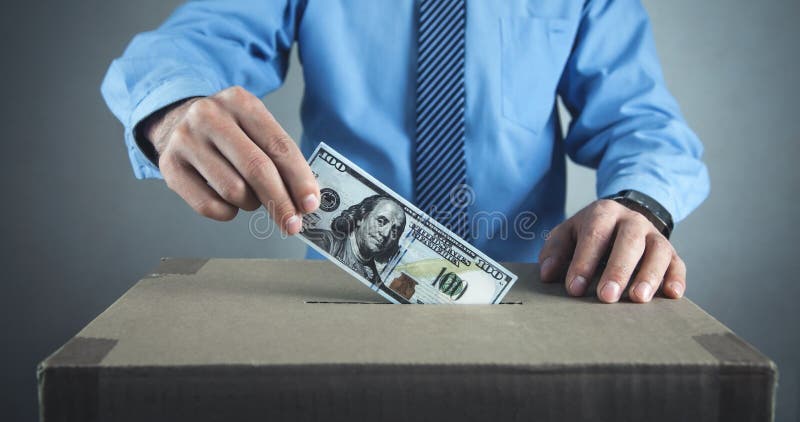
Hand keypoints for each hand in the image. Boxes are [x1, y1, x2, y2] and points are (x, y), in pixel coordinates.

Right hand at [142, 86, 319, 233]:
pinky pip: (208, 205)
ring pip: (233, 190)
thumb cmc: (228, 131)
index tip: (310, 204)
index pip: (279, 146)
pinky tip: (230, 202)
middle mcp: (210, 116)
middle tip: (292, 223)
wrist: (176, 120)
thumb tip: (304, 199)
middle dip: (281, 202)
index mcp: (241, 102)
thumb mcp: (255, 128)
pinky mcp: (170, 165)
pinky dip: (228, 212)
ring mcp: (186, 140)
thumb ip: (280, 158)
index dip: (299, 180)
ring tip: (251, 197)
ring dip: (251, 203)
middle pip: (257, 169)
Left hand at [538, 199, 685, 302]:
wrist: (622, 220)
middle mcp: (632, 221)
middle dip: (617, 269)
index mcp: (603, 213)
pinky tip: (672, 295)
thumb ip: (555, 252)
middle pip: (629, 241)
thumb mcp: (567, 234)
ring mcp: (654, 236)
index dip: (584, 262)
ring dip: (649, 275)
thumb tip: (547, 275)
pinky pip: (678, 264)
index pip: (594, 234)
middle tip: (606, 296)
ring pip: (658, 251)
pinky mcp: (671, 253)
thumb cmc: (589, 234)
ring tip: (638, 298)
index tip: (574, 288)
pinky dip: (676, 279)